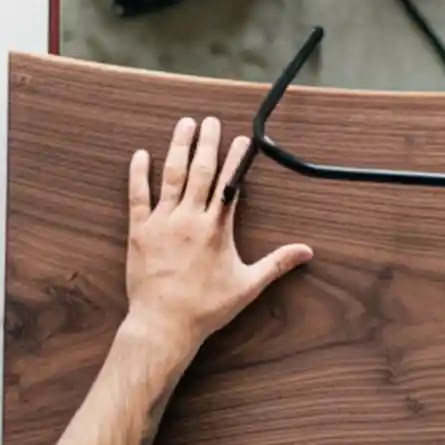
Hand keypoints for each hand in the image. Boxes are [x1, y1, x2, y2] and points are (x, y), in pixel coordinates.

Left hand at [124, 116, 312, 357]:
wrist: (164, 324)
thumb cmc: (207, 307)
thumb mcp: (247, 286)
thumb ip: (277, 264)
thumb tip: (307, 252)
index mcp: (216, 229)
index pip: (230, 185)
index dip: (236, 160)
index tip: (242, 139)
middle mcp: (190, 219)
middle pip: (201, 172)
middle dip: (208, 144)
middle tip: (211, 121)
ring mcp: (162, 222)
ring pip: (171, 176)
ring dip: (178, 148)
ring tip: (184, 125)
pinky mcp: (140, 231)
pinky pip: (137, 196)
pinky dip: (139, 174)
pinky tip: (141, 154)